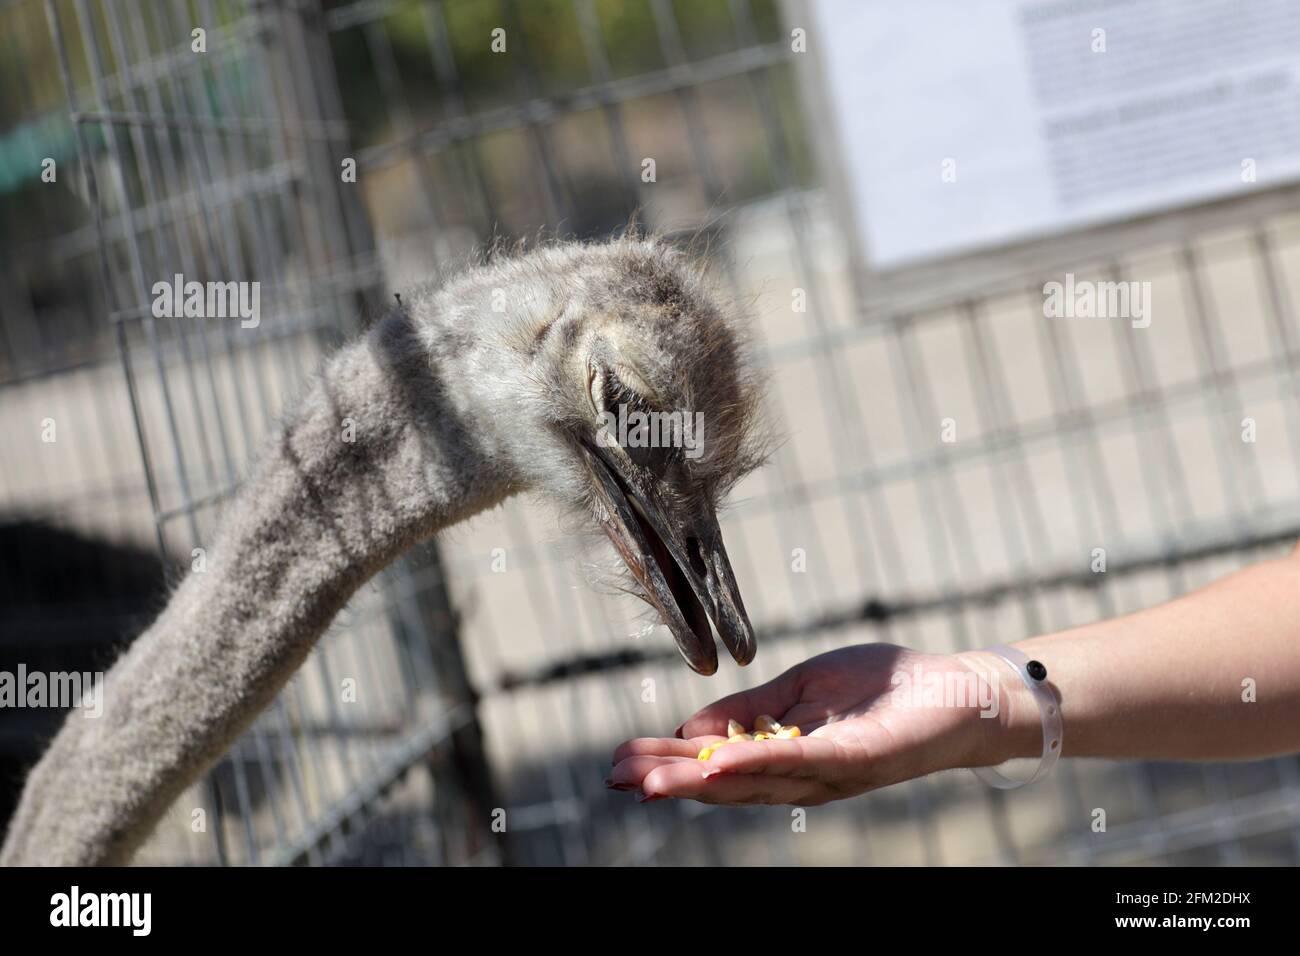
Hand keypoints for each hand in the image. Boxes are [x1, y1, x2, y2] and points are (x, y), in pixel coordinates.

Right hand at [609, 643, 1031, 805]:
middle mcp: (799, 775)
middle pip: (723, 782)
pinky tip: (716, 761)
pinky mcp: (856, 760)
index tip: (619, 762)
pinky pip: (799, 763)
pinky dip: (754, 762)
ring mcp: (827, 772)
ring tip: (648, 780)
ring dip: (696, 782)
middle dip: (668, 780)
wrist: (953, 688)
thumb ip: (748, 709)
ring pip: (752, 780)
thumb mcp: (798, 690)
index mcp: (782, 755)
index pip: (714, 762)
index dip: (667, 763)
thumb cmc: (879, 689)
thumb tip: (690, 730)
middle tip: (616, 778)